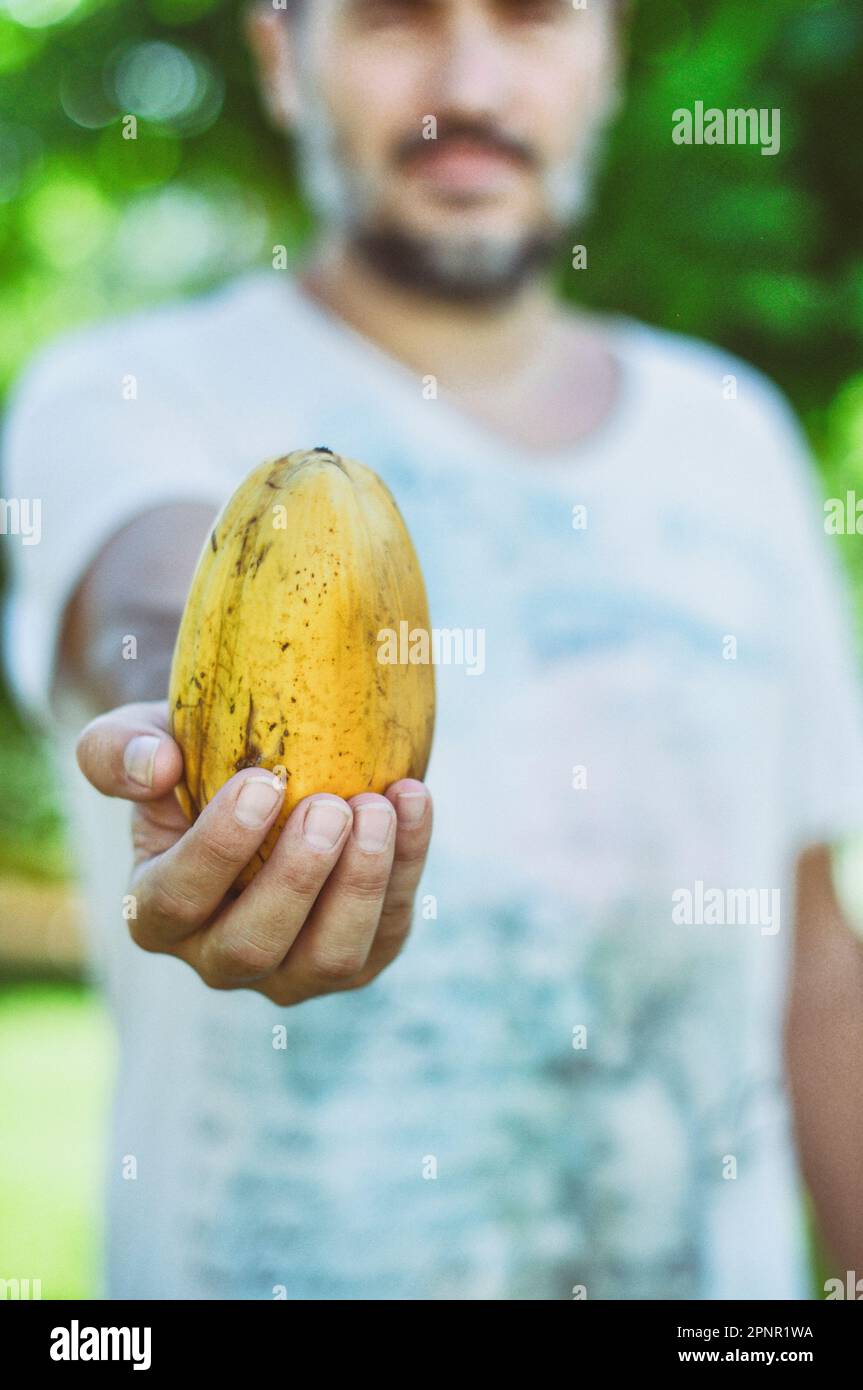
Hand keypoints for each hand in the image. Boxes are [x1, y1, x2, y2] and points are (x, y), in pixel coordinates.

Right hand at [76, 701, 432, 1005]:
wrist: (266, 770)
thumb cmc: (192, 758)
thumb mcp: (143, 738)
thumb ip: (120, 748)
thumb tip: (156, 768)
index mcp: (156, 911)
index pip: (175, 900)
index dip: (218, 848)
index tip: (261, 783)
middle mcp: (219, 957)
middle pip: (253, 947)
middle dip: (297, 877)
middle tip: (330, 805)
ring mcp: (292, 970)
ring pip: (331, 959)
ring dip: (360, 883)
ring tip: (377, 806)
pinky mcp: (357, 959)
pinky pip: (387, 932)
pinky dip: (407, 865)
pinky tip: (411, 799)